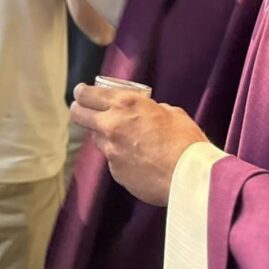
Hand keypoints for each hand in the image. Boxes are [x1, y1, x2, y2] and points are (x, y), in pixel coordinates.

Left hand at [70, 84, 207, 206]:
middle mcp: (111, 126)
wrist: (188, 175)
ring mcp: (111, 151)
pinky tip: (138, 160)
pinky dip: (121, 158)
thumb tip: (148, 112)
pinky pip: (113, 160)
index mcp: (125, 105)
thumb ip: (152, 109)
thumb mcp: (171, 112)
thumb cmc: (185, 140)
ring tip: (125, 139)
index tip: (81, 93)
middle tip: (84, 110)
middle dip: (80, 110)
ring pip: (97, 139)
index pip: (88, 95)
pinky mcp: (116, 172)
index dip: (82, 93)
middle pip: (79, 115)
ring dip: (105, 136)